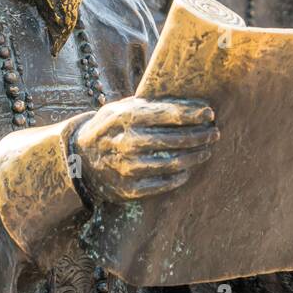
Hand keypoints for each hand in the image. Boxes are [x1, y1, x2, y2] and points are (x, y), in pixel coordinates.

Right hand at [72, 97, 217, 205]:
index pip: (170, 114)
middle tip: (214, 133)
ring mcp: (129, 167)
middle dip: (201, 135)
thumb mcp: (120, 108)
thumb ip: (149, 105)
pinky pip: (164, 183)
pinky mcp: (130, 188)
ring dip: (196, 156)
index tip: (210, 114)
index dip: (194, 114)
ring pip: (175, 162)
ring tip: (206, 150)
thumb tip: (189, 103)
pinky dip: (180, 176)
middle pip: (177, 139)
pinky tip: (187, 169)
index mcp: (127, 117)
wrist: (78, 158)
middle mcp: (128, 142)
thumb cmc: (108, 128)